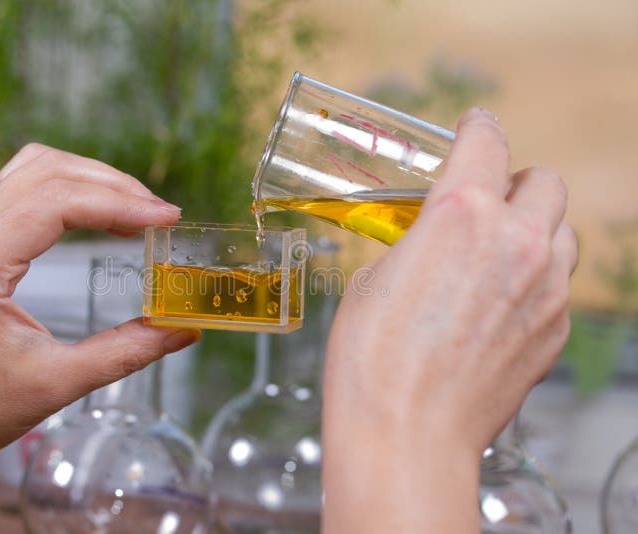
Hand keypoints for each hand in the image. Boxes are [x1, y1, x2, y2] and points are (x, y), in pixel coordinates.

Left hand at [0, 144, 199, 523]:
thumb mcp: (58, 383)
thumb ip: (128, 351)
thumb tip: (184, 331)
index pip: (58, 201)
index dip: (121, 203)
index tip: (167, 219)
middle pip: (50, 172)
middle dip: (114, 186)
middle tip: (160, 216)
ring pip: (34, 168)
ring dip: (90, 180)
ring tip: (134, 209)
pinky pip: (21, 187)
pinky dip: (66, 189)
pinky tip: (96, 212)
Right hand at [322, 109, 576, 532]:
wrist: (406, 432)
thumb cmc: (372, 359)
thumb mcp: (374, 279)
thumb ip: (416, 245)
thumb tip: (430, 244)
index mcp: (461, 214)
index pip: (487, 141)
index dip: (478, 128)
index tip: (474, 127)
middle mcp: (516, 241)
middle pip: (545, 181)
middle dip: (517, 181)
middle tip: (489, 200)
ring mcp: (546, 289)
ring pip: (564, 232)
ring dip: (536, 229)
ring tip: (500, 253)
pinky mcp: (555, 331)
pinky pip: (558, 287)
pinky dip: (535, 283)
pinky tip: (498, 308)